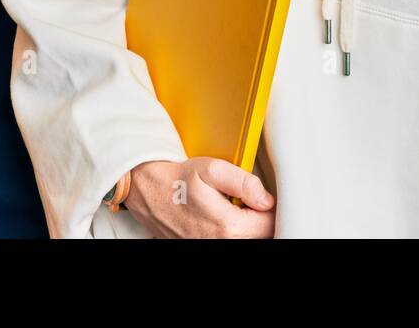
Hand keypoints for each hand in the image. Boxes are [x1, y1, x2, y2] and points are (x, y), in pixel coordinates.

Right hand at [122, 157, 275, 237]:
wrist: (148, 191)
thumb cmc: (178, 180)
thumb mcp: (212, 169)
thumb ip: (244, 183)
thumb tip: (266, 199)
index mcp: (227, 227)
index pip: (269, 224)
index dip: (270, 208)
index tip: (264, 197)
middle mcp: (220, 244)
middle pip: (260, 235)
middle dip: (260, 217)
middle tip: (251, 199)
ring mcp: (209, 248)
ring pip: (246, 239)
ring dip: (247, 225)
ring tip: (236, 207)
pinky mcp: (202, 247)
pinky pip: (230, 241)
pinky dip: (232, 231)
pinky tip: (224, 217)